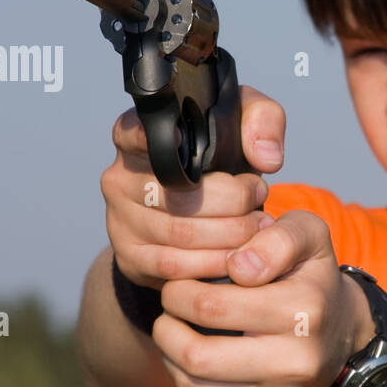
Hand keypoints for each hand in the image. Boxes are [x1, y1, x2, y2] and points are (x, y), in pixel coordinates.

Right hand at [101, 85, 285, 288]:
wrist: (201, 215)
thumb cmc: (220, 162)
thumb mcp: (241, 127)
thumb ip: (261, 120)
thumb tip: (266, 157)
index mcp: (136, 138)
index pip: (131, 131)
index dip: (148, 136)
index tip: (181, 138)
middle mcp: (120, 178)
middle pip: (177, 193)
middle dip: (232, 200)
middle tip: (261, 198)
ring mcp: (120, 221)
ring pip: (180, 232)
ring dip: (230, 234)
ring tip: (258, 227)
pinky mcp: (130, 258)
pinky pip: (174, 266)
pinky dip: (213, 263)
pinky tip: (237, 254)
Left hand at [151, 210, 376, 386]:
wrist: (340, 333)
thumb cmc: (312, 276)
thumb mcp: (308, 236)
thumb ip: (278, 237)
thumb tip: (238, 266)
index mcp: (304, 312)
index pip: (210, 306)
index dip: (180, 289)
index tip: (183, 279)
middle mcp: (294, 361)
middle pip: (197, 354)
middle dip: (167, 323)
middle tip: (170, 302)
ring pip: (192, 381)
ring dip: (169, 350)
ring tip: (172, 325)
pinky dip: (183, 372)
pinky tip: (190, 348)